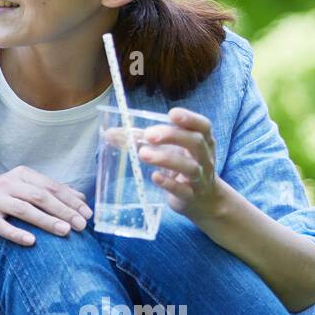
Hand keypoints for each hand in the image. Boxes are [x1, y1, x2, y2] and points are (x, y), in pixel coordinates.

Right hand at [0, 166, 92, 246]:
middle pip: (40, 196)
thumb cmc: (2, 201)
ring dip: (46, 221)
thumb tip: (82, 198)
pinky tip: (31, 242)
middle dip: (63, 211)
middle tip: (81, 225)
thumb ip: (50, 193)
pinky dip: (16, 233)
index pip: (51, 187)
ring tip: (65, 231)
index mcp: (22, 175)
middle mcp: (8, 183)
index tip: (88, 214)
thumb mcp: (25, 191)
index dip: (71, 200)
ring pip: (24, 209)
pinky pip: (1, 226)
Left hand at [138, 107, 226, 222]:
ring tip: (143, 154)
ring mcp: (200, 178)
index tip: (172, 114)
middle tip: (149, 135)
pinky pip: (182, 190)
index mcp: (203, 141)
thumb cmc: (182, 167)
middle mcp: (205, 158)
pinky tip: (154, 177)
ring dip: (166, 159)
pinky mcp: (191, 196)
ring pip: (189, 167)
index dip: (190, 118)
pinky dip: (168, 184)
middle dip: (172, 136)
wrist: (203, 201)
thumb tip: (110, 134)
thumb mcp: (169, 150)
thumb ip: (142, 140)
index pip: (203, 126)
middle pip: (195, 142)